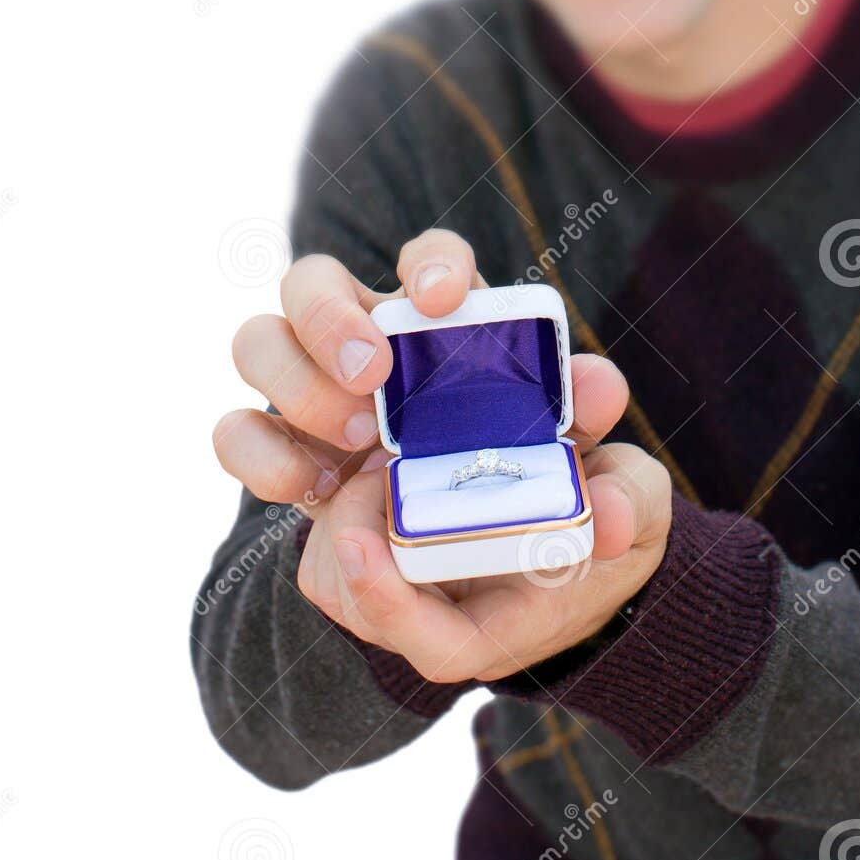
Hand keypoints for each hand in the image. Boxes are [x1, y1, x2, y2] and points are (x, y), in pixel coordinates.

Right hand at [213, 227, 670, 678]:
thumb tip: (599, 401)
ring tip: (351, 445)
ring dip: (293, 385)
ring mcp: (316, 400)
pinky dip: (261, 456)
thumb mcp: (614, 503)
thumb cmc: (558, 526)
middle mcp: (372, 347)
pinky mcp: (286, 459)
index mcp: (452, 335)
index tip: (442, 298)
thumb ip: (624, 465)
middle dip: (329, 318)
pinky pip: (235, 435)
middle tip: (373, 380)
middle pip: (309, 279)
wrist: (508, 598)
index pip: (432, 260)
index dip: (431, 262)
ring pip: (257, 342)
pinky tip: (314, 491)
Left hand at [296, 400, 670, 682]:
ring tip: (377, 455)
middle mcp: (448, 618)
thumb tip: (612, 518)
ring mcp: (411, 592)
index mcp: (510, 622)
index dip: (388, 605)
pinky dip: (333, 504)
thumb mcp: (640, 499)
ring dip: (339, 514)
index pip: (436, 647)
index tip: (358, 542)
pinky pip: (328, 546)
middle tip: (376, 459)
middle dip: (351, 529)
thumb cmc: (613, 515)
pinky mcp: (387, 558)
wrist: (593, 518)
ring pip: (334, 577)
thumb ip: (630, 501)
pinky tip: (370, 459)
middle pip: (362, 607)